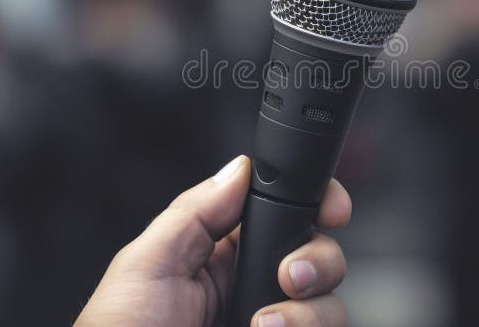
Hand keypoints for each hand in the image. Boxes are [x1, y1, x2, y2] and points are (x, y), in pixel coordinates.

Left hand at [74, 155, 349, 326]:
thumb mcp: (147, 264)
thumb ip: (196, 211)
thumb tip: (240, 167)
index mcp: (224, 252)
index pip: (285, 214)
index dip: (317, 203)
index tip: (331, 208)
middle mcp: (255, 286)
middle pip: (320, 254)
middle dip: (319, 259)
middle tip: (289, 276)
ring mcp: (276, 322)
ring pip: (330, 303)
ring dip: (310, 311)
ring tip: (265, 324)